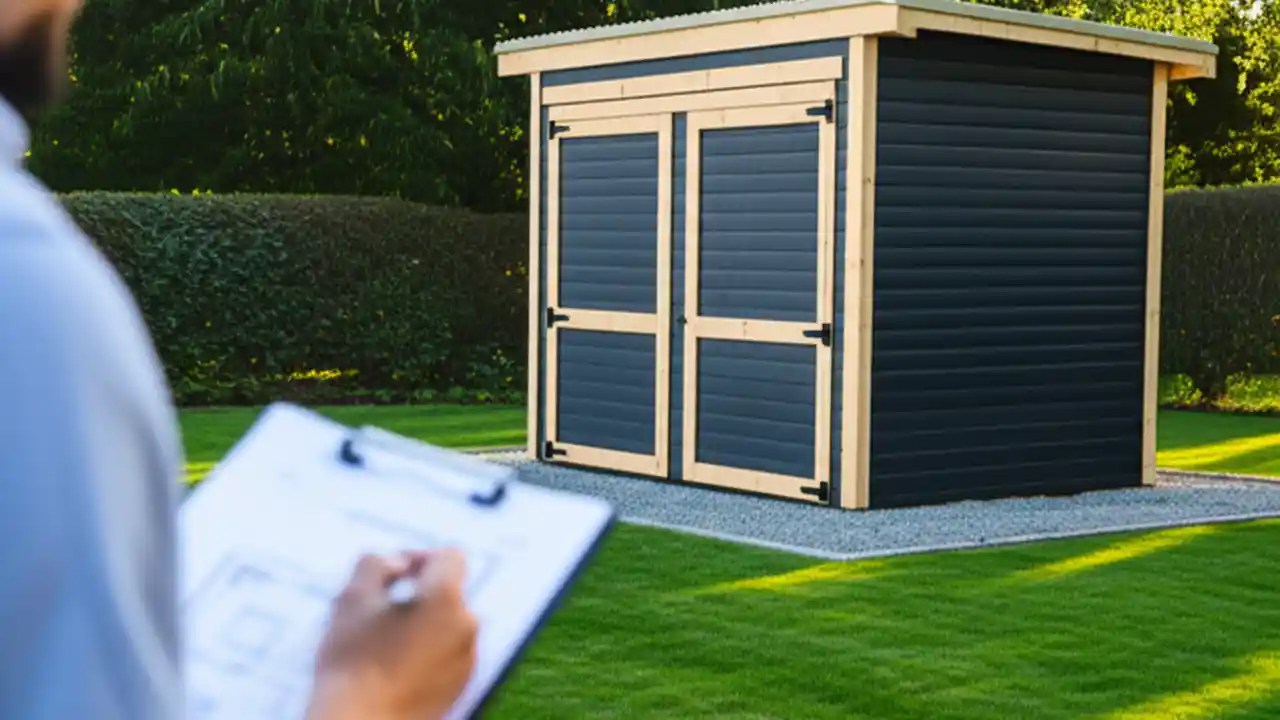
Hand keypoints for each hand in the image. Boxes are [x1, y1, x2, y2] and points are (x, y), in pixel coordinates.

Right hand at [305, 549, 477, 719]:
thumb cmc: (354, 663)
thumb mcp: (352, 600)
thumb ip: (375, 565)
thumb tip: (396, 563)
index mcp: (446, 599)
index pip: (449, 557)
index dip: (420, 557)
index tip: (392, 576)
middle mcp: (466, 626)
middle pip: (446, 593)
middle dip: (416, 596)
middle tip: (377, 613)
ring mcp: (466, 660)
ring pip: (445, 626)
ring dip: (419, 626)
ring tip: (381, 646)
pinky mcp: (459, 687)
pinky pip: (445, 656)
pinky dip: (425, 654)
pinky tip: (393, 669)